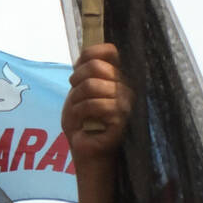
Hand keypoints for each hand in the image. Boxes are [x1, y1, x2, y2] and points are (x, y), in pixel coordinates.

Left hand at [62, 44, 133, 171]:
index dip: (87, 57)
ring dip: (76, 102)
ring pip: (92, 85)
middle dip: (76, 82)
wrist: (86, 151)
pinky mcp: (123, 118)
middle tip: (75, 99)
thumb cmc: (82, 124)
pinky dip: (80, 113)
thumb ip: (83, 74)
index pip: (108, 51)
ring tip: (79, 115)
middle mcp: (126, 86)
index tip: (76, 78)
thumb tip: (87, 56)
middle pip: (96, 66)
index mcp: (117, 78)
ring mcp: (127, 102)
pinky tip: (85, 125)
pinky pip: (95, 104)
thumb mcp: (77, 93)